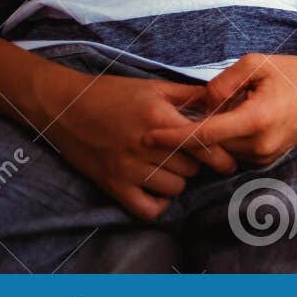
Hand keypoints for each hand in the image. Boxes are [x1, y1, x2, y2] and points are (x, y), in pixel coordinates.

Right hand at [42, 72, 237, 219]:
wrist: (66, 108)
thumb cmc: (114, 94)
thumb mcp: (155, 87)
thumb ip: (191, 96)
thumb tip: (223, 101)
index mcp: (160, 120)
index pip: (203, 144)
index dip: (221, 154)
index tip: (230, 159)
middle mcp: (146, 147)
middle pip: (192, 169)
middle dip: (198, 164)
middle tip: (192, 157)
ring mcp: (127, 169)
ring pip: (174, 188)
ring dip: (178, 181)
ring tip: (171, 168)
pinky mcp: (112, 186)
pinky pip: (147, 209)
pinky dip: (157, 203)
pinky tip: (157, 188)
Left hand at [143, 52, 296, 165]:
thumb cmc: (293, 71)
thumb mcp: (256, 63)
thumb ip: (223, 82)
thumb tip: (203, 103)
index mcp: (256, 120)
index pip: (205, 135)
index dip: (174, 136)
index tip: (148, 136)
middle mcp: (259, 144)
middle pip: (210, 145)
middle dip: (195, 131)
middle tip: (184, 113)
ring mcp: (265, 154)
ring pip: (222, 150)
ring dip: (214, 134)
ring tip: (228, 107)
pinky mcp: (268, 157)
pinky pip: (236, 151)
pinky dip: (228, 137)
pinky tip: (238, 116)